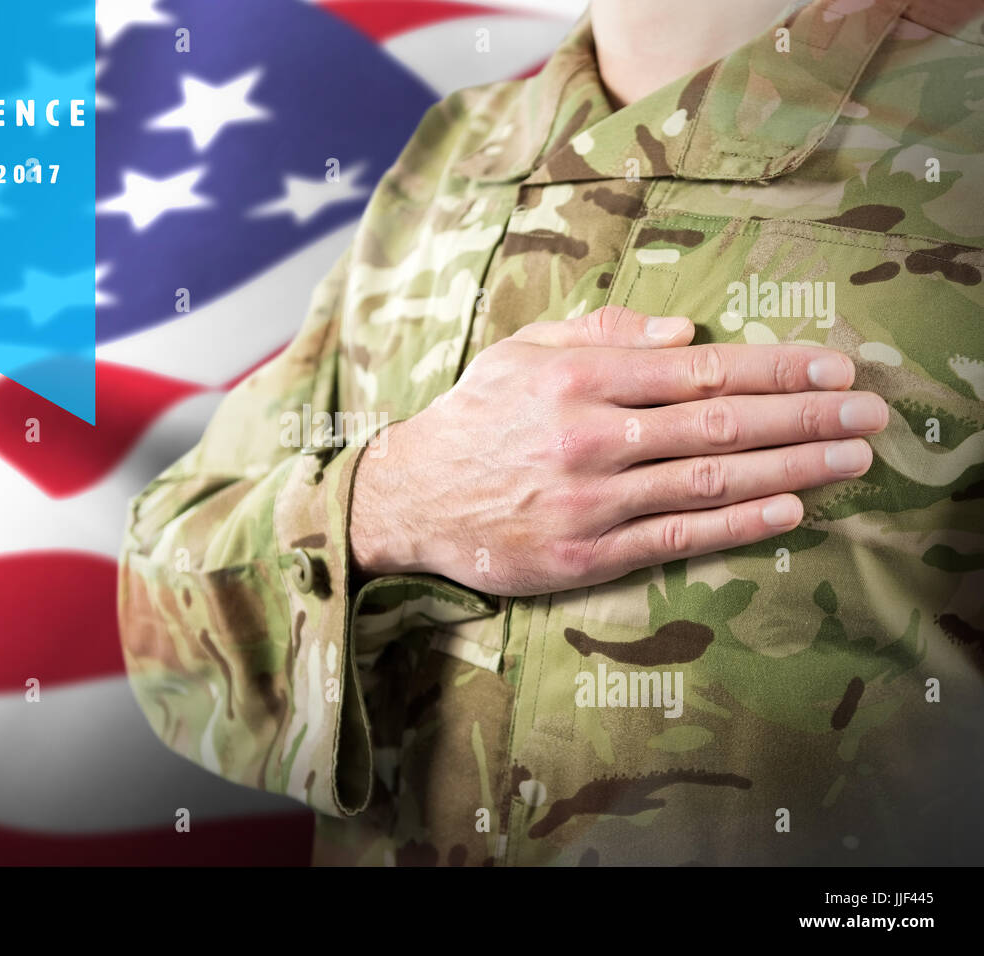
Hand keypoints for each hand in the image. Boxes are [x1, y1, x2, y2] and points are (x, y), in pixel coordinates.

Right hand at [349, 305, 887, 595]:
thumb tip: (686, 331)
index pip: (698, 368)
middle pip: (719, 423)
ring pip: (708, 480)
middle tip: (870, 412)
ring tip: (852, 459)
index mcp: (577, 378)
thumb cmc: (474, 417)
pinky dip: (736, 523)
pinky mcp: (585, 554)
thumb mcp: (522, 350)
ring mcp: (590, 500)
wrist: (412, 497)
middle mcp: (589, 436)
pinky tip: (788, 510)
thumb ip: (602, 333)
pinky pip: (676, 537)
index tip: (833, 367)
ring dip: (791, 469)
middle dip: (805, 417)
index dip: (773, 369)